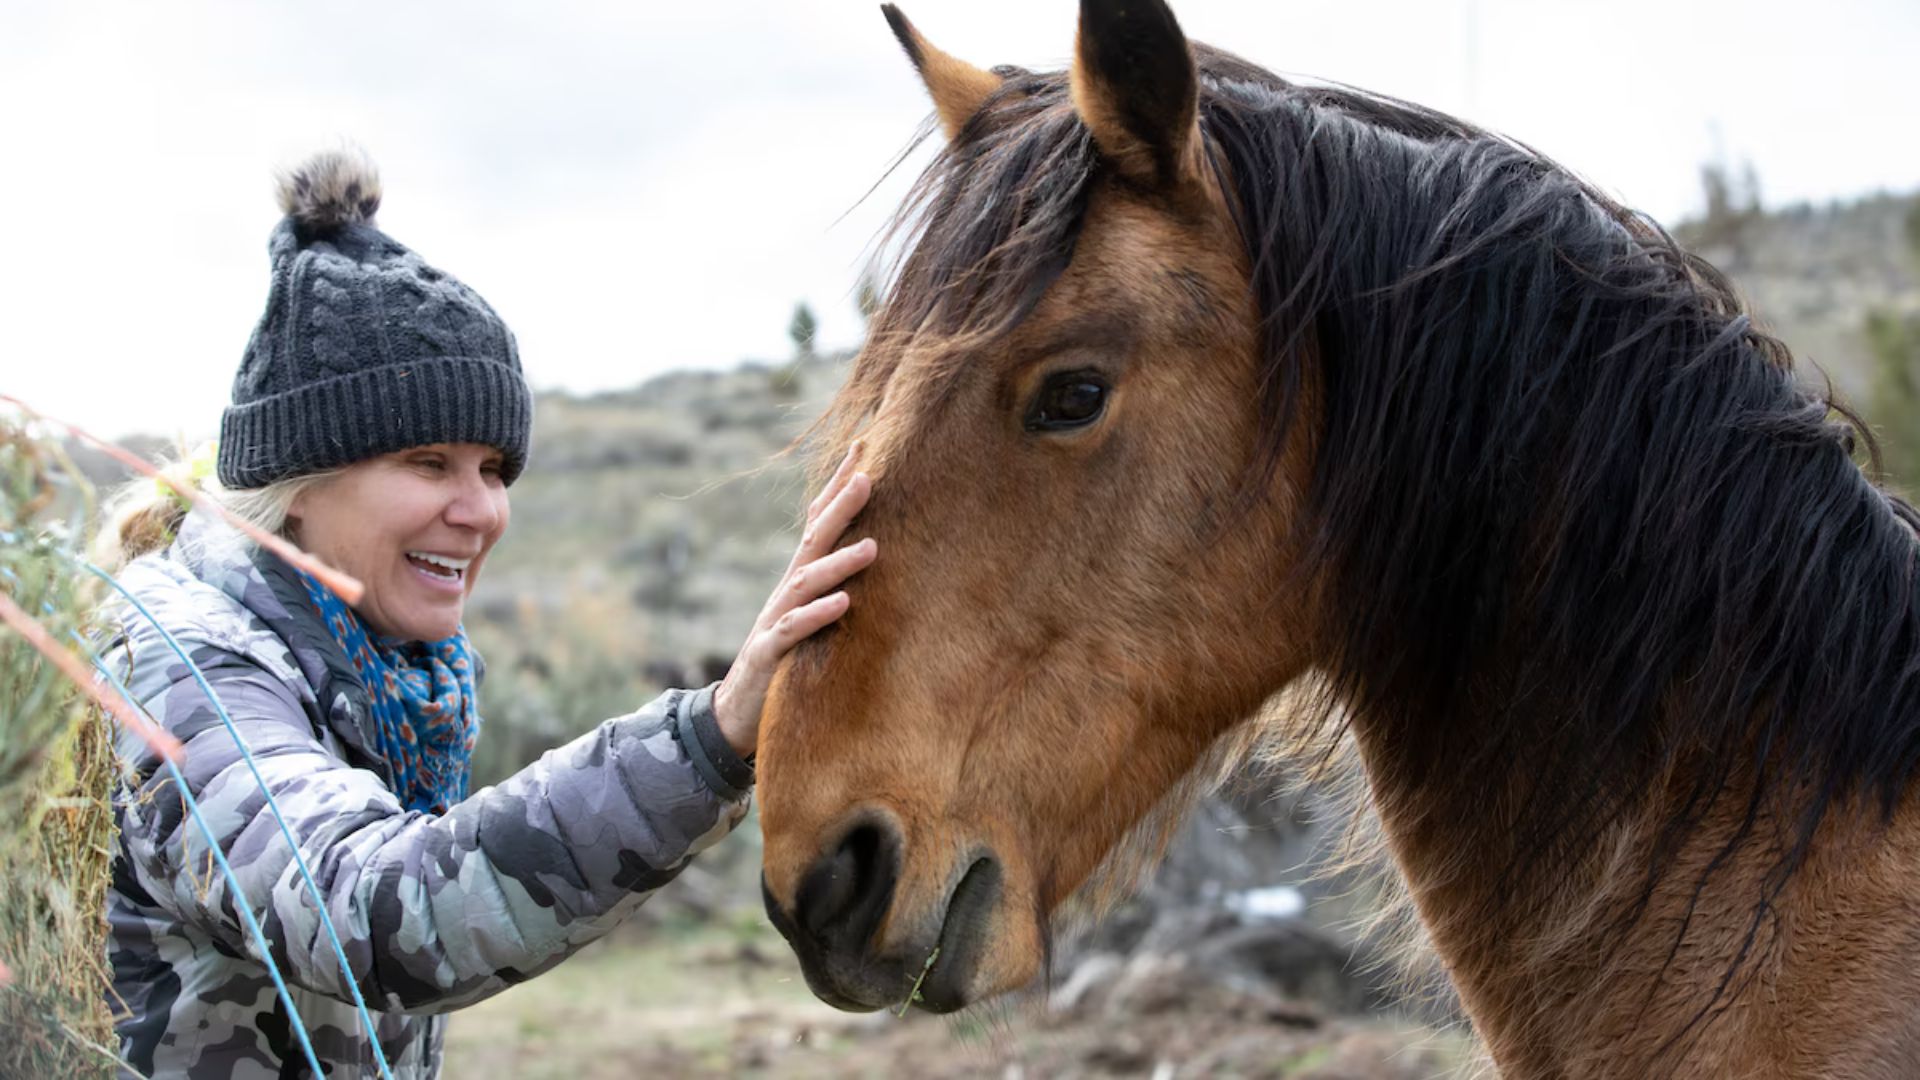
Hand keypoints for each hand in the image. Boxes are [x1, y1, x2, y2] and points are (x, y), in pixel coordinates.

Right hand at [713, 442, 875, 757]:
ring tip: (872, 546)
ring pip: (806, 582)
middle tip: (868, 476)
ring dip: (838, 563)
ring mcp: (775, 620)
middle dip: (839, 507)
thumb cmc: (783, 662)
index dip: (836, 489)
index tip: (863, 452)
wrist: (736, 714)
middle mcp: (786, 592)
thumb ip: (831, 590)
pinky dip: (819, 615)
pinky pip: (795, 631)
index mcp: (799, 581)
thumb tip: (873, 556)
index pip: (818, 525)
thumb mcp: (810, 620)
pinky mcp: (771, 654)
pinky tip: (844, 603)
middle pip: (813, 540)